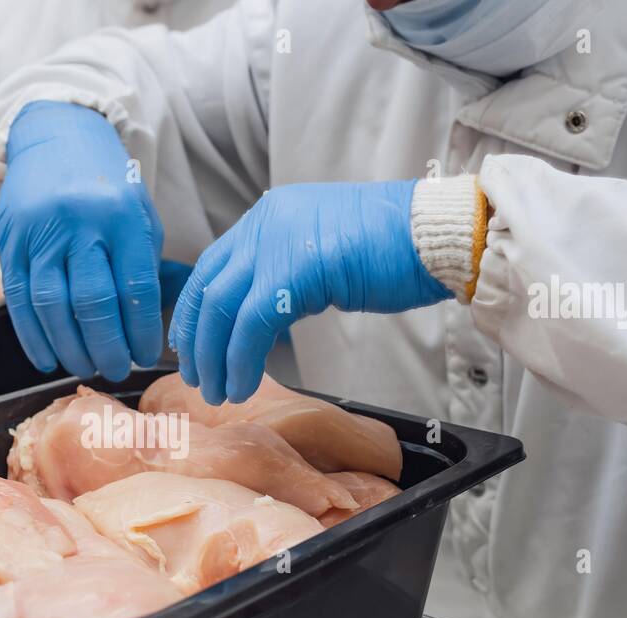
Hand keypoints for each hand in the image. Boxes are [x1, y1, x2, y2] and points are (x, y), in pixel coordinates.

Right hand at [0, 101, 163, 380]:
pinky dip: (33, 336)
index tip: (146, 356)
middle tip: (117, 371)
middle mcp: (79, 223)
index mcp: (121, 216)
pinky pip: (18, 298)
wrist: (54, 135)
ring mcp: (39, 231)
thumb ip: (144, 265)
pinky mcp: (9, 240)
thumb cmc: (106, 188)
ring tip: (86, 368)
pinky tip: (48, 359)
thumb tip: (152, 329)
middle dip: (107, 346)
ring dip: (70, 347)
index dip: (141, 330)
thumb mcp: (139, 214)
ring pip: (51, 304)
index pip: (135, 286)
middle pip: (93, 300)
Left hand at [170, 180, 451, 403]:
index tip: (189, 347)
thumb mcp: (323, 257)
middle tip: (196, 378)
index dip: (193, 311)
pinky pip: (251, 324)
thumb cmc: (394, 251)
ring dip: (214, 357)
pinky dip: (241, 360)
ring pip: (222, 308)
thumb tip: (263, 317)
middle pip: (207, 288)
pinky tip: (242, 386)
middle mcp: (265, 223)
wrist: (437, 236)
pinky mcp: (294, 270)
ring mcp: (277, 243)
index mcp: (269, 217)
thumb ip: (287, 277)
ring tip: (218, 392)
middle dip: (195, 340)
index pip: (211, 266)